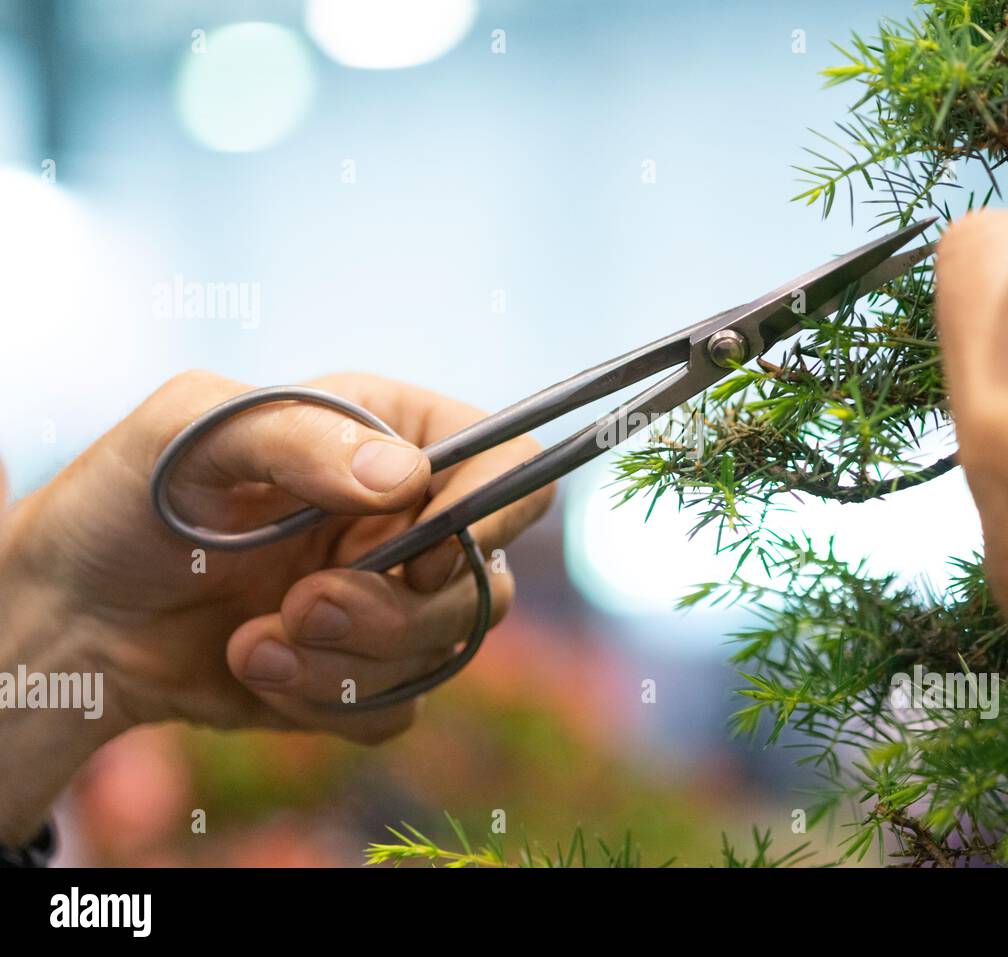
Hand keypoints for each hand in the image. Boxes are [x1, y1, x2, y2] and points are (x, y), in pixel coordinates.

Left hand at [0, 371, 550, 841]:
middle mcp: (406, 518)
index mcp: (389, 435)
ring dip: (348, 660)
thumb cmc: (126, 500)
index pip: (506, 463)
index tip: (424, 552)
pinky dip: (324, 701)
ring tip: (255, 639)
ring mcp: (389, 599)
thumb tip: (407, 480)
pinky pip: (394, 709)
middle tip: (303, 605)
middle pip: (488, 580)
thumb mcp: (191, 435)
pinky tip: (255, 667)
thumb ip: (299, 436)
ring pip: (444, 653)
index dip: (494, 510)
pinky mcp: (363, 673)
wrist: (74, 618)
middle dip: (393, 609)